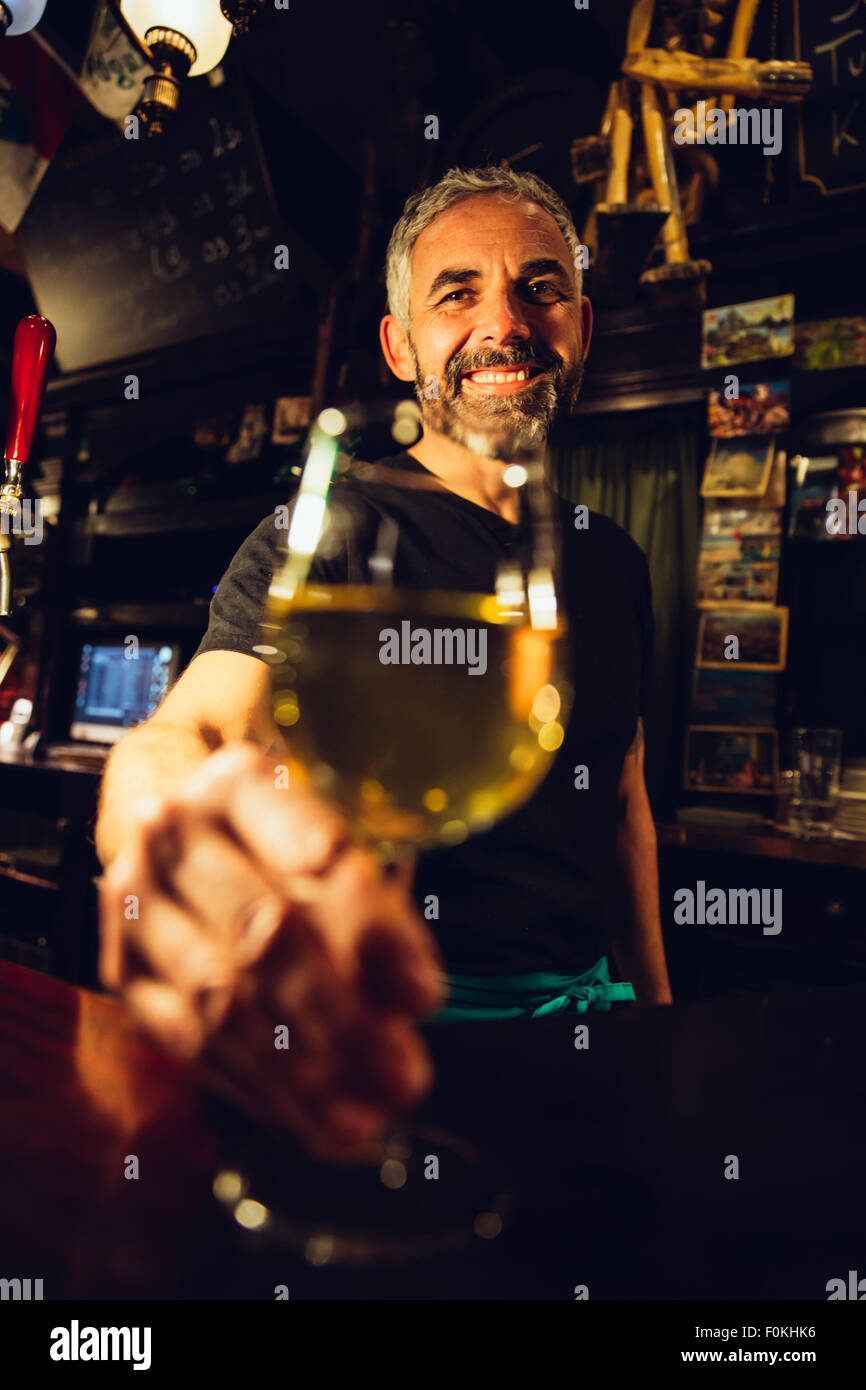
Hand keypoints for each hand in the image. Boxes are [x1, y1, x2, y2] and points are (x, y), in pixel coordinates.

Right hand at [98, 741, 444, 1157]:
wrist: (185, 831)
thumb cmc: (284, 835)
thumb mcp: (337, 836)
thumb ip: (371, 901)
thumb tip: (410, 995)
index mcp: (241, 783)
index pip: (314, 855)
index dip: (373, 930)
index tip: (425, 994)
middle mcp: (176, 834)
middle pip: (263, 934)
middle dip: (342, 1017)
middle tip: (405, 1074)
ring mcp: (138, 905)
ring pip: (222, 1001)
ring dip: (303, 1071)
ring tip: (370, 1115)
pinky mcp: (124, 972)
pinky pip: (190, 1044)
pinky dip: (262, 1090)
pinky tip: (318, 1121)